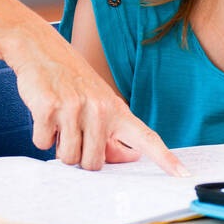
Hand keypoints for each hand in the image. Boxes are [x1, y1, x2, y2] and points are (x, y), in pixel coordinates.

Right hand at [7, 32, 187, 176]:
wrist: (40, 49)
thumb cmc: (72, 80)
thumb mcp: (99, 102)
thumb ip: (113, 134)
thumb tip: (131, 158)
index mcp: (116, 109)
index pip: (146, 137)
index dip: (165, 158)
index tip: (183, 174)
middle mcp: (100, 109)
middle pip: (93, 163)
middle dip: (80, 155)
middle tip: (73, 132)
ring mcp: (74, 108)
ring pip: (68, 157)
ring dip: (59, 146)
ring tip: (60, 121)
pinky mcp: (49, 109)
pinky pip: (43, 144)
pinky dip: (41, 135)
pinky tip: (45, 114)